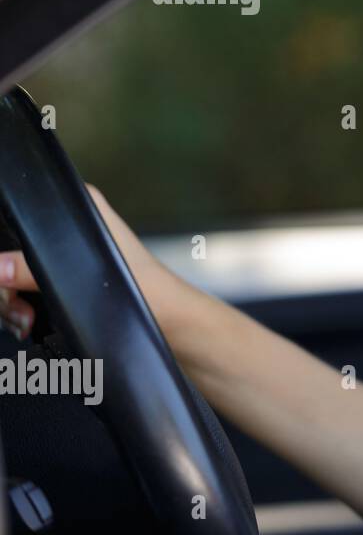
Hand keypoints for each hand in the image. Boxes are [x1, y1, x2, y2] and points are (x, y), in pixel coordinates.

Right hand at [0, 184, 188, 340]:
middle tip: (18, 308)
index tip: (2, 275)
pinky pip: (24, 295)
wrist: (175, 326)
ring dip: (9, 304)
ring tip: (26, 321)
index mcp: (80, 208)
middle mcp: (70, 229)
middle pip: (8, 251)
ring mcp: (66, 258)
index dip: (4, 247)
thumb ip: (36, 270)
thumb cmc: (148, 294)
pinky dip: (19, 312)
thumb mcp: (86, 280)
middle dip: (4, 285)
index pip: (20, 216)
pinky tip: (27, 324)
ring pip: (11, 277)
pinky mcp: (65, 286)